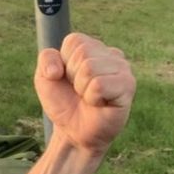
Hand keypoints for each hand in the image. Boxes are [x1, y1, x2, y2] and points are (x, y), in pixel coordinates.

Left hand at [33, 33, 135, 155]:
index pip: (75, 40)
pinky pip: (99, 85)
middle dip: (73, 77)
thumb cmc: (63, 103)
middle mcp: (112, 54)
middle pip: (83, 53)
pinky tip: (99, 104)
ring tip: (90, 97)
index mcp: (93, 46)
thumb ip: (46, 59)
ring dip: (82, 88)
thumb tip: (56, 70)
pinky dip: (92, 98)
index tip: (70, 79)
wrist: (74, 133)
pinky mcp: (128, 86)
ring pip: (90, 68)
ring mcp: (123, 69)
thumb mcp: (44, 78)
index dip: (64, 63)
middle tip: (81, 91)